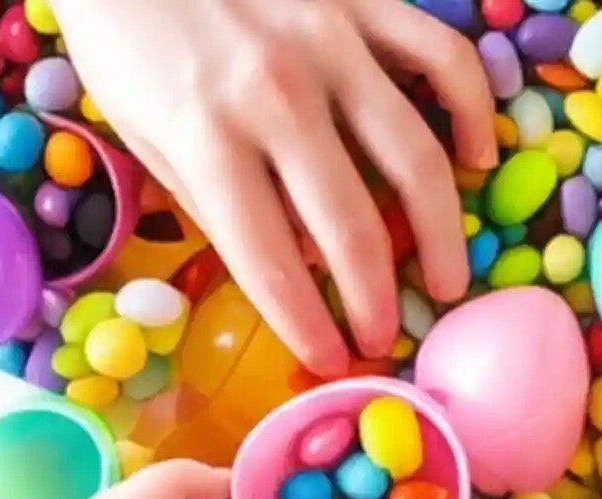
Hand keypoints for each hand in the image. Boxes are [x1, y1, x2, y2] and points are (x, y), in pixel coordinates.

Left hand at [50, 0, 497, 376]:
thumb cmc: (125, 34)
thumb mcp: (143, 130)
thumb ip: (216, 202)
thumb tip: (300, 261)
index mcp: (206, 136)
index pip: (270, 261)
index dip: (306, 324)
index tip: (331, 360)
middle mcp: (278, 95)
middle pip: (351, 225)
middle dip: (374, 299)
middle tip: (387, 336)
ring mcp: (332, 43)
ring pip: (416, 156)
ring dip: (440, 232)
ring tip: (446, 280)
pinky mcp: (365, 1)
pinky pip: (442, 58)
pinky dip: (471, 109)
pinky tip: (476, 154)